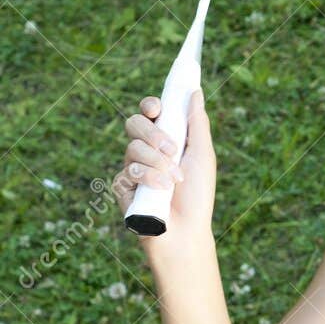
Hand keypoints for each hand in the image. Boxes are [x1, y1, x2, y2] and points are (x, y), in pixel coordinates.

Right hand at [114, 89, 216, 254]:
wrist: (186, 232)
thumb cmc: (198, 195)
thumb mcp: (202, 155)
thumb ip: (197, 123)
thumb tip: (195, 91)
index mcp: (166, 140)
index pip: (150, 113)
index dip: (150, 105)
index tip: (157, 107)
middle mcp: (147, 151)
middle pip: (134, 124)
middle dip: (153, 134)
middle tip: (172, 150)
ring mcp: (132, 168)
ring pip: (131, 148)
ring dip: (157, 163)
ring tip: (173, 180)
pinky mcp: (122, 187)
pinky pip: (127, 172)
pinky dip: (148, 180)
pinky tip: (160, 191)